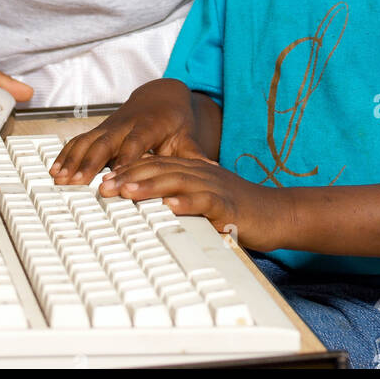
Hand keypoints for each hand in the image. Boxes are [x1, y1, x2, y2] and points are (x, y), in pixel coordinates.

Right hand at [50, 79, 207, 183]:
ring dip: (73, 160)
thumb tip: (213, 170)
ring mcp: (110, 125)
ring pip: (88, 141)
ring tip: (59, 179)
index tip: (115, 178)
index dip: (125, 159)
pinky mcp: (100, 129)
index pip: (135, 144)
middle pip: (105, 143)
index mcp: (150, 125)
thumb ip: (195, 155)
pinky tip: (55, 170)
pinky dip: (66, 154)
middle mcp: (126, 124)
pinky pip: (79, 140)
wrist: (162, 95)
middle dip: (90, 163)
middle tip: (76, 182)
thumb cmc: (176, 121)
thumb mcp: (187, 136)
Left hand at [100, 155, 290, 253]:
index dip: (128, 170)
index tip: (103, 179)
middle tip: (104, 186)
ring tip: (126, 191)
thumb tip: (147, 208)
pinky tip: (170, 207)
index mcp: (192, 171)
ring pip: (177, 181)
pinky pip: (205, 201)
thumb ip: (178, 198)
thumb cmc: (238, 209)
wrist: (276, 213)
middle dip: (129, 176)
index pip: (155, 165)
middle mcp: (200, 174)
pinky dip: (186, 202)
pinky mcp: (228, 205)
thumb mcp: (203, 200)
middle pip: (160, 169)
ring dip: (150, 185)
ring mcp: (214, 187)